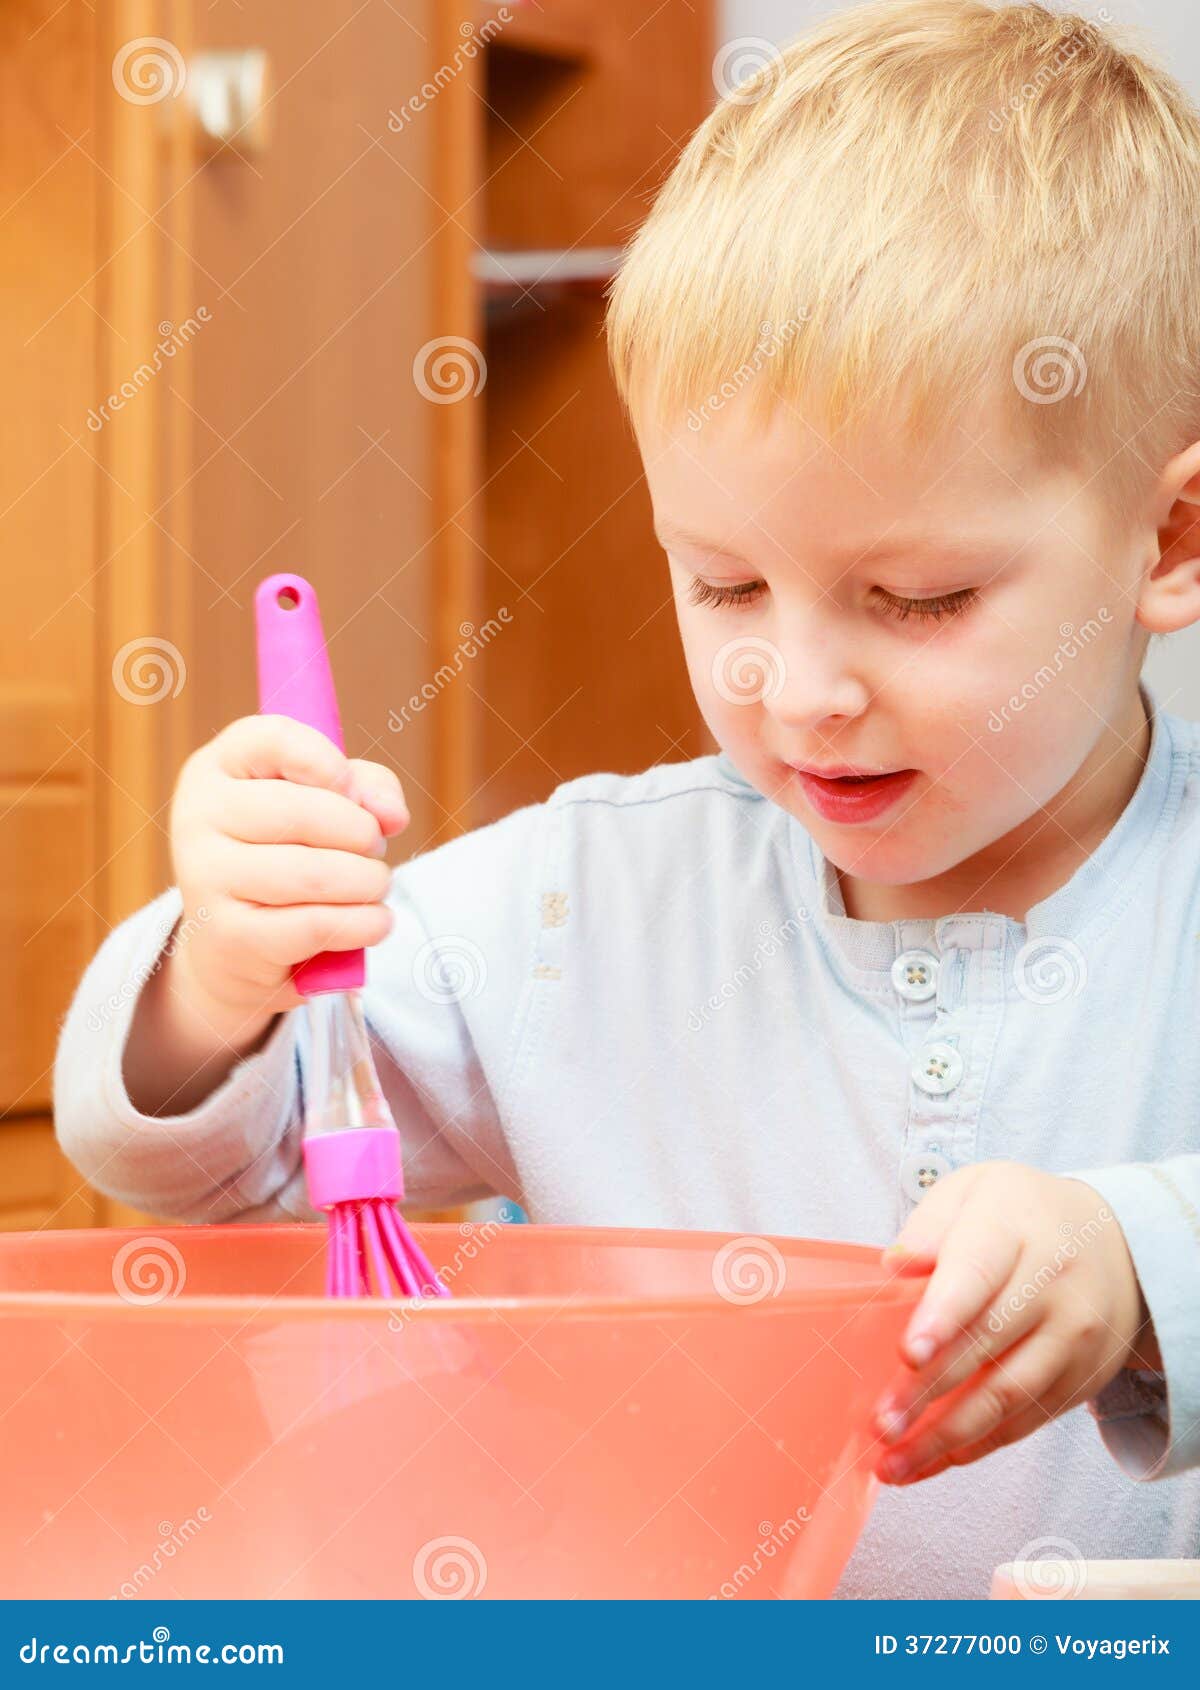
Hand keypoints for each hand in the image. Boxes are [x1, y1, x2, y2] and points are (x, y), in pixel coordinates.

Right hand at [168, 713, 409, 1021]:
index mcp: (216, 768)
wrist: (234, 947)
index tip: (349, 787)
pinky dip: (363, 923)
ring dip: (369, 883)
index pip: (272, 739)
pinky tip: (374, 920)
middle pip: (306, 813)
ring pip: (316, 875)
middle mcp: (199, 817)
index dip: (326, 761)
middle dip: (364, 834)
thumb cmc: (286, 855)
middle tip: (374, 850)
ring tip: (374, 886)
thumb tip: (390, 813)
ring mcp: (206, 878)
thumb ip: (367, 787)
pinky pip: (318, 925)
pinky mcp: (230, 937)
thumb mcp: (323, 803)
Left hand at [869, 1160, 1161, 1485]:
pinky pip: (1025, 1421)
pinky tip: (932, 1459)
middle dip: (929, 1392)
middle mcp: (1051, 1286)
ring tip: (893, 1462)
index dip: (942, 1317)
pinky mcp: (1081, 1379)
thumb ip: (931, 1223)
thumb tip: (896, 1264)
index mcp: (1014, 1230)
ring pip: (1007, 1396)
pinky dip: (977, 1446)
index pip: (977, 1276)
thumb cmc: (1022, 1215)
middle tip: (881, 1424)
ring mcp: (1072, 1337)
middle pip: (985, 1345)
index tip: (909, 1354)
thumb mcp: (975, 1190)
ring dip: (946, 1436)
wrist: (1117, 1244)